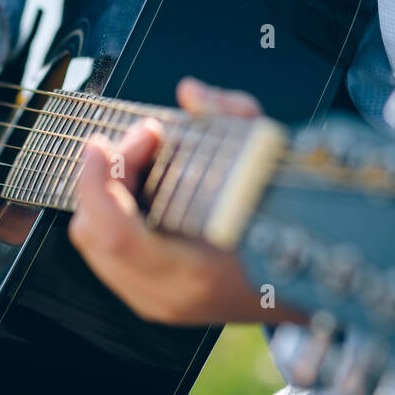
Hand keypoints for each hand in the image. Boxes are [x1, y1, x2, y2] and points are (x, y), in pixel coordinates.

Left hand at [67, 77, 307, 326]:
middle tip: (146, 137)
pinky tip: (143, 183)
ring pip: (92, 242)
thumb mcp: (271, 160)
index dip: (98, 183)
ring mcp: (154, 302)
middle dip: (106, 173)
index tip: (101, 143)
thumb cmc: (288, 223)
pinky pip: (104, 251)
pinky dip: (112, 209)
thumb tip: (190, 93)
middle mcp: (166, 295)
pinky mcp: (147, 296)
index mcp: (195, 271)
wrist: (302, 283)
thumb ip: (233, 117)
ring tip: (145, 155)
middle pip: (94, 233)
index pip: (117, 234)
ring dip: (106, 189)